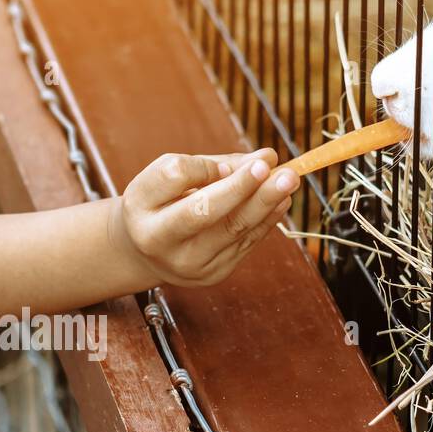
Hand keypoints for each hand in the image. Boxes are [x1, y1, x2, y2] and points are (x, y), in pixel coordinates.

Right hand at [111, 147, 299, 287]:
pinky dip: (267, 218)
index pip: (175, 179)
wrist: (145, 252)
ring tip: (289, 179)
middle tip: (271, 168)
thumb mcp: (165, 178)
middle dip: (240, 188)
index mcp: (144, 212)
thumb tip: (265, 159)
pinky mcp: (216, 272)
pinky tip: (282, 200)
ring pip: (234, 229)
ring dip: (265, 202)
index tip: (227, 161)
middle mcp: (163, 244)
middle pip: (204, 212)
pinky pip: (246, 242)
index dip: (205, 166)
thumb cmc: (158, 205)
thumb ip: (209, 165)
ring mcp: (191, 263)